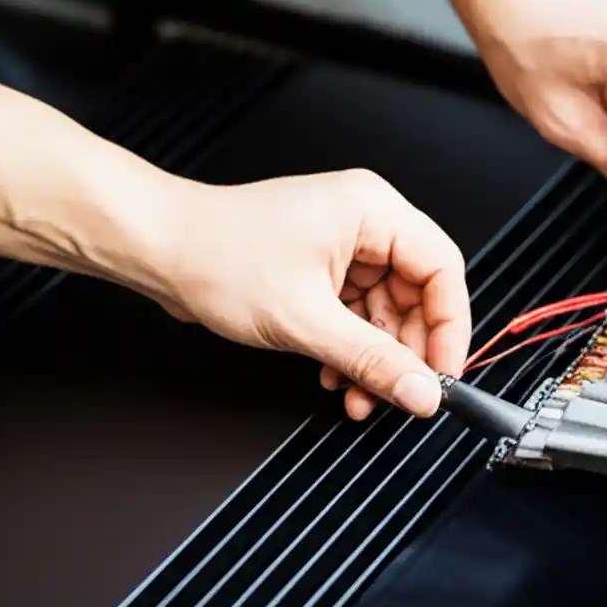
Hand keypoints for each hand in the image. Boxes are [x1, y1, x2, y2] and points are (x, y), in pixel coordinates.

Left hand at [146, 169, 470, 420]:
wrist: (157, 250)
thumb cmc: (216, 256)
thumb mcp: (306, 320)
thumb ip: (372, 359)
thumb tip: (423, 392)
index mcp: (372, 210)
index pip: (442, 269)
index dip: (449, 326)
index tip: (443, 373)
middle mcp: (364, 223)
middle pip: (417, 295)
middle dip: (405, 352)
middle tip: (396, 394)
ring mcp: (343, 246)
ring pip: (387, 312)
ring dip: (375, 359)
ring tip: (357, 395)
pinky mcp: (322, 269)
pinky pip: (358, 315)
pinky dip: (352, 349)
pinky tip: (334, 375)